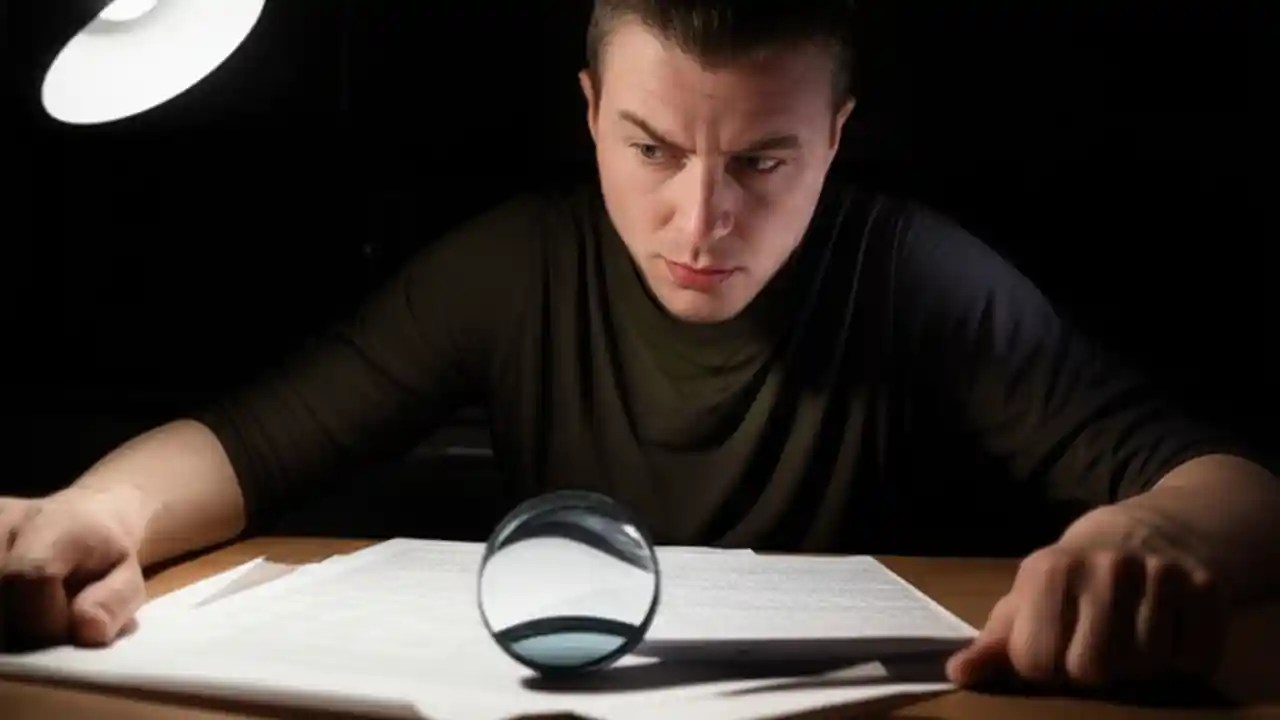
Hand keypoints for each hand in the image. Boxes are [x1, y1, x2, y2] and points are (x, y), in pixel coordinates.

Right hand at [0, 491, 145, 649]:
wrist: (81, 515)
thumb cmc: (104, 555)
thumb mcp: (128, 578)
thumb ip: (113, 603)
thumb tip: (86, 630)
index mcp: (57, 525)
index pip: (29, 577)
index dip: (45, 618)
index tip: (69, 628)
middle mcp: (7, 518)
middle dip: (18, 625)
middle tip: (45, 621)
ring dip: (5, 617)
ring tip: (26, 610)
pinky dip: (1, 607)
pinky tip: (11, 603)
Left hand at [945, 528, 1229, 690]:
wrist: (1152, 528)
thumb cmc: (1078, 576)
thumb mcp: (1031, 598)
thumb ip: (995, 642)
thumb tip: (957, 674)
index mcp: (1049, 570)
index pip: (1037, 662)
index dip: (1045, 668)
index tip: (1055, 647)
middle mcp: (1105, 567)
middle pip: (1093, 672)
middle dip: (1092, 669)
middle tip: (1097, 643)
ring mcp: (1159, 574)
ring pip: (1146, 669)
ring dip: (1140, 665)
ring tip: (1132, 632)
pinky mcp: (1206, 587)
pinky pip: (1195, 660)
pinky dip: (1184, 658)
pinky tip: (1169, 628)